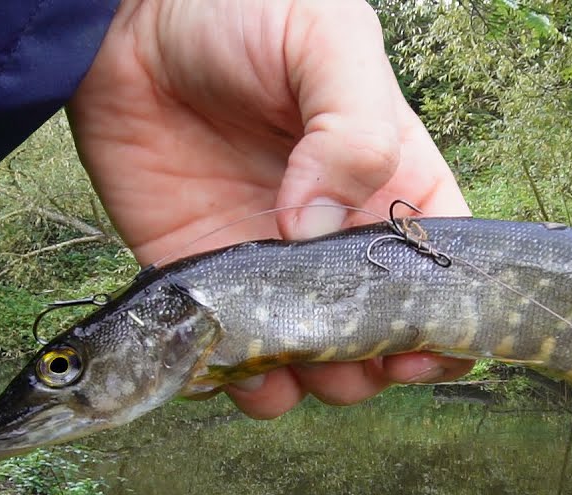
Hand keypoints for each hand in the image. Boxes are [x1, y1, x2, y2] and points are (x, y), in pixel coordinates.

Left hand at [68, 0, 473, 418]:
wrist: (127, 20)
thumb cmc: (241, 11)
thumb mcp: (327, 40)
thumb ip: (351, 129)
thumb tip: (321, 225)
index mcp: (391, 182)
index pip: (438, 269)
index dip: (443, 317)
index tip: (429, 345)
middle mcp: (338, 239)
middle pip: (382, 332)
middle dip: (377, 361)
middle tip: (349, 352)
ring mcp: (272, 269)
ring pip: (316, 361)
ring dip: (314, 379)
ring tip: (293, 361)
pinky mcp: (204, 284)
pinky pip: (234, 359)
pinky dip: (243, 381)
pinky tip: (240, 368)